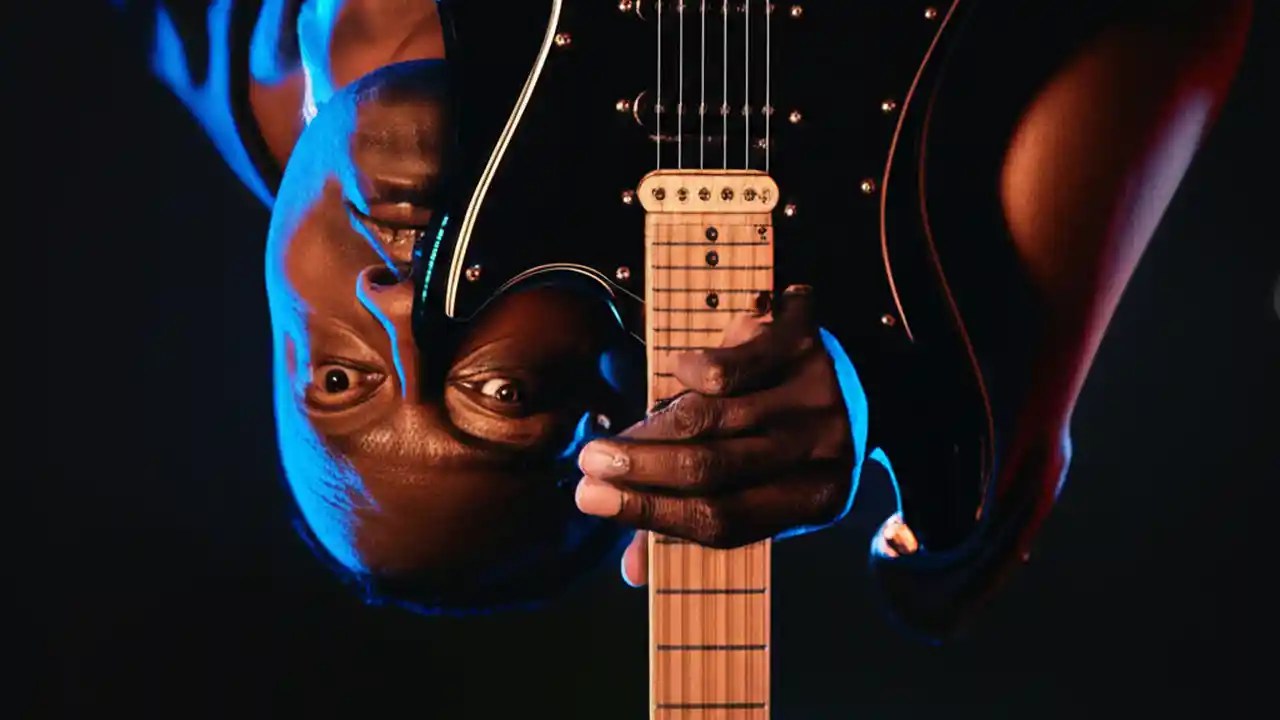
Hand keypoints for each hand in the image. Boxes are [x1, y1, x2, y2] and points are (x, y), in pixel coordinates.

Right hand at [574, 285, 859, 585]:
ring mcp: (816, 396)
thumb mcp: (760, 487)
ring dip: (650, 429)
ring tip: (612, 437)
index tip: (592, 501)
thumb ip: (696, 520)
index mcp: (818, 501)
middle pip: (713, 469)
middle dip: (641, 470)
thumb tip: (633, 575)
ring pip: (713, 418)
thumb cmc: (787, 441)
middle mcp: (823, 451)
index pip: (725, 521)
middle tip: (589, 466)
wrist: (860, 369)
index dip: (652, 514)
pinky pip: (731, 365)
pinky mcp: (803, 344)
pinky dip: (691, 370)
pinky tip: (673, 373)